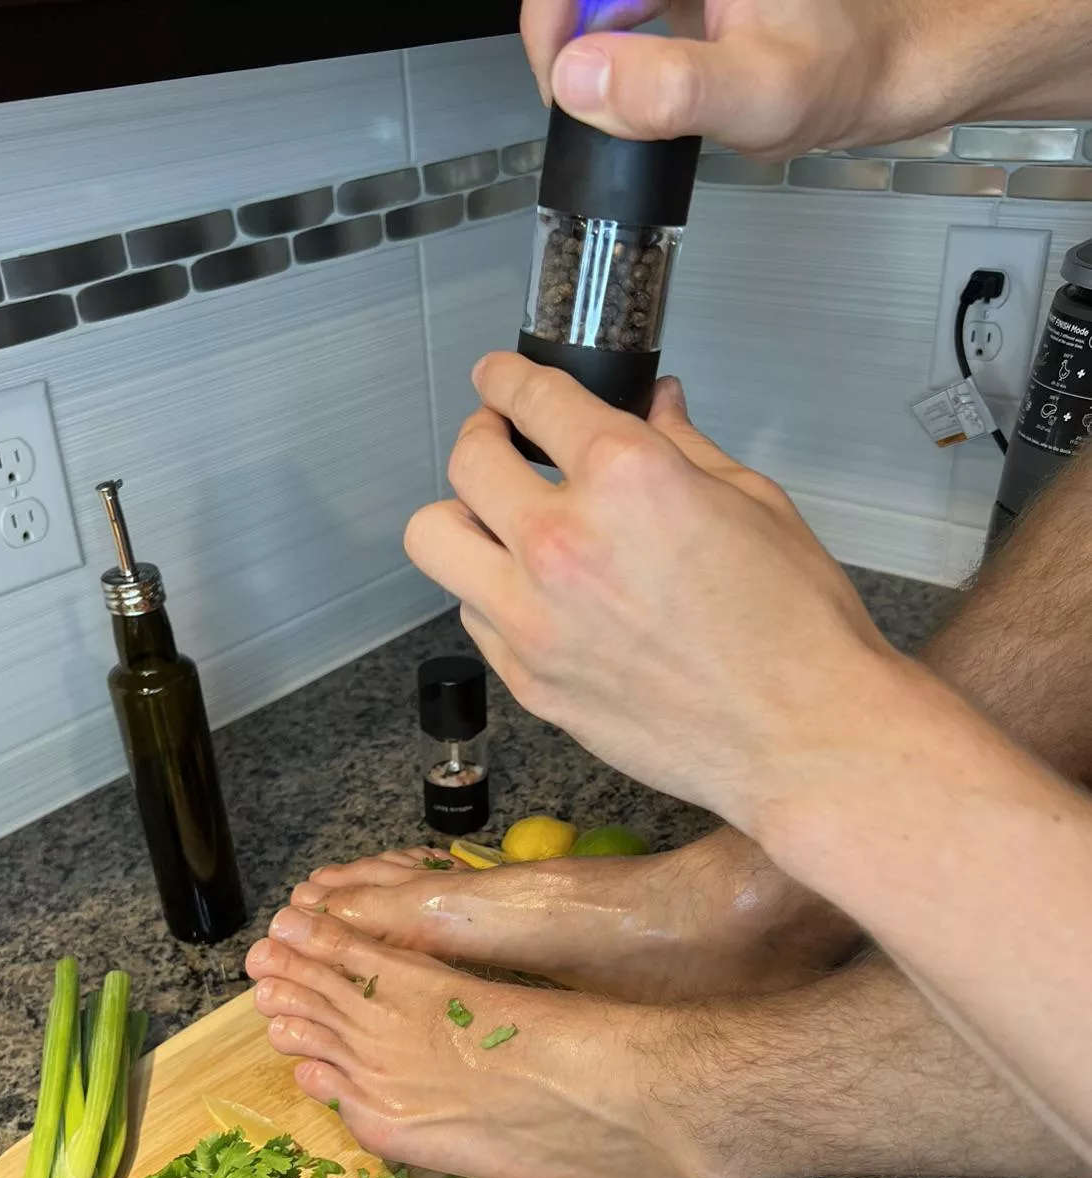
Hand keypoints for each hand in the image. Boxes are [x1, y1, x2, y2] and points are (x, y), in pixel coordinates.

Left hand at [403, 356, 890, 835]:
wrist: (802, 737)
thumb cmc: (797, 631)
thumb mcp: (756, 504)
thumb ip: (685, 447)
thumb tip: (657, 408)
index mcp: (627, 478)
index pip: (530, 398)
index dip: (505, 378)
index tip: (497, 379)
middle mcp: (564, 543)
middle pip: (466, 462)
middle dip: (481, 438)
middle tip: (502, 444)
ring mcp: (535, 619)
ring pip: (435, 540)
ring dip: (465, 521)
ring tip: (502, 524)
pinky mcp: (530, 681)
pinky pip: (474, 616)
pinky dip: (492, 595)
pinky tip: (536, 596)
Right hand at [521, 0, 1032, 156]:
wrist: (893, 66)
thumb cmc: (845, 69)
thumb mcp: (756, 94)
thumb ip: (667, 90)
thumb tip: (582, 81)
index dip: (552, 20)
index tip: (561, 80)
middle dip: (568, 32)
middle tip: (579, 97)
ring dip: (588, 34)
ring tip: (607, 89)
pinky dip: (613, 32)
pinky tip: (634, 69)